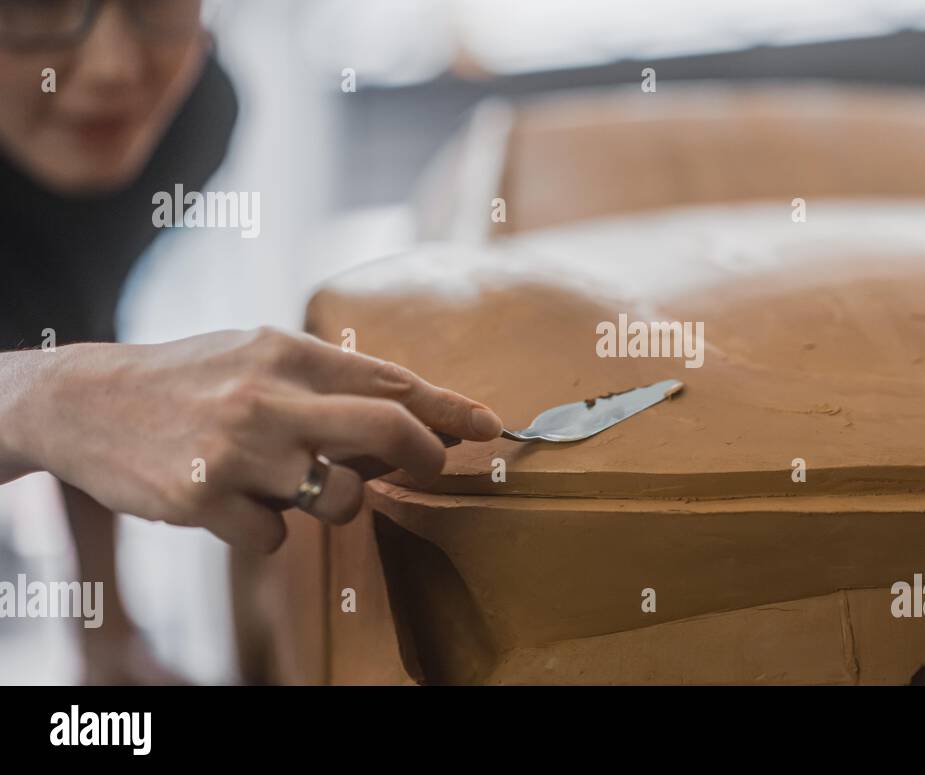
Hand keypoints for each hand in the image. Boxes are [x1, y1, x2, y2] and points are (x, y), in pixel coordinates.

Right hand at [0, 328, 501, 551]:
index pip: (390, 381)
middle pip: (387, 431)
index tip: (490, 424)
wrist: (87, 401)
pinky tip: (233, 501)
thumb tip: (409, 421)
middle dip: (426, 455)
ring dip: (332, 500)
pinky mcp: (206, 499)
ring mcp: (239, 450)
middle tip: (434, 466)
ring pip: (340, 497)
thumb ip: (327, 383)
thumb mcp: (259, 355)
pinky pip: (278, 535)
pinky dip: (267, 527)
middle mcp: (269, 397)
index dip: (449, 407)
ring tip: (288, 480)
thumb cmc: (192, 379)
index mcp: (287, 353)